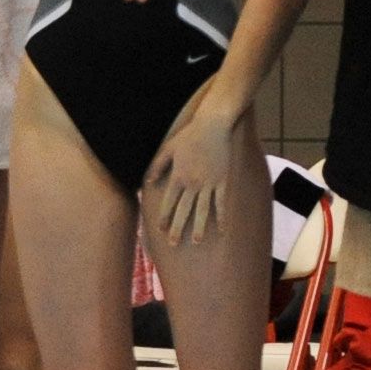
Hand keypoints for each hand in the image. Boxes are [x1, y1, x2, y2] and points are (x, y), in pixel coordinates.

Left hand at [141, 103, 239, 246]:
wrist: (213, 126)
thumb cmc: (189, 136)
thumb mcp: (168, 149)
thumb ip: (157, 166)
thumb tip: (148, 181)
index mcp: (178, 176)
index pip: (169, 202)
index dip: (165, 216)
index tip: (161, 230)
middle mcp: (192, 183)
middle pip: (184, 210)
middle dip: (178, 228)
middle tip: (174, 244)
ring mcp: (209, 184)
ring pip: (203, 210)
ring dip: (199, 227)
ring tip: (197, 241)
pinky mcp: (222, 181)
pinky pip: (221, 203)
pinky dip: (221, 217)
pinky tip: (221, 229)